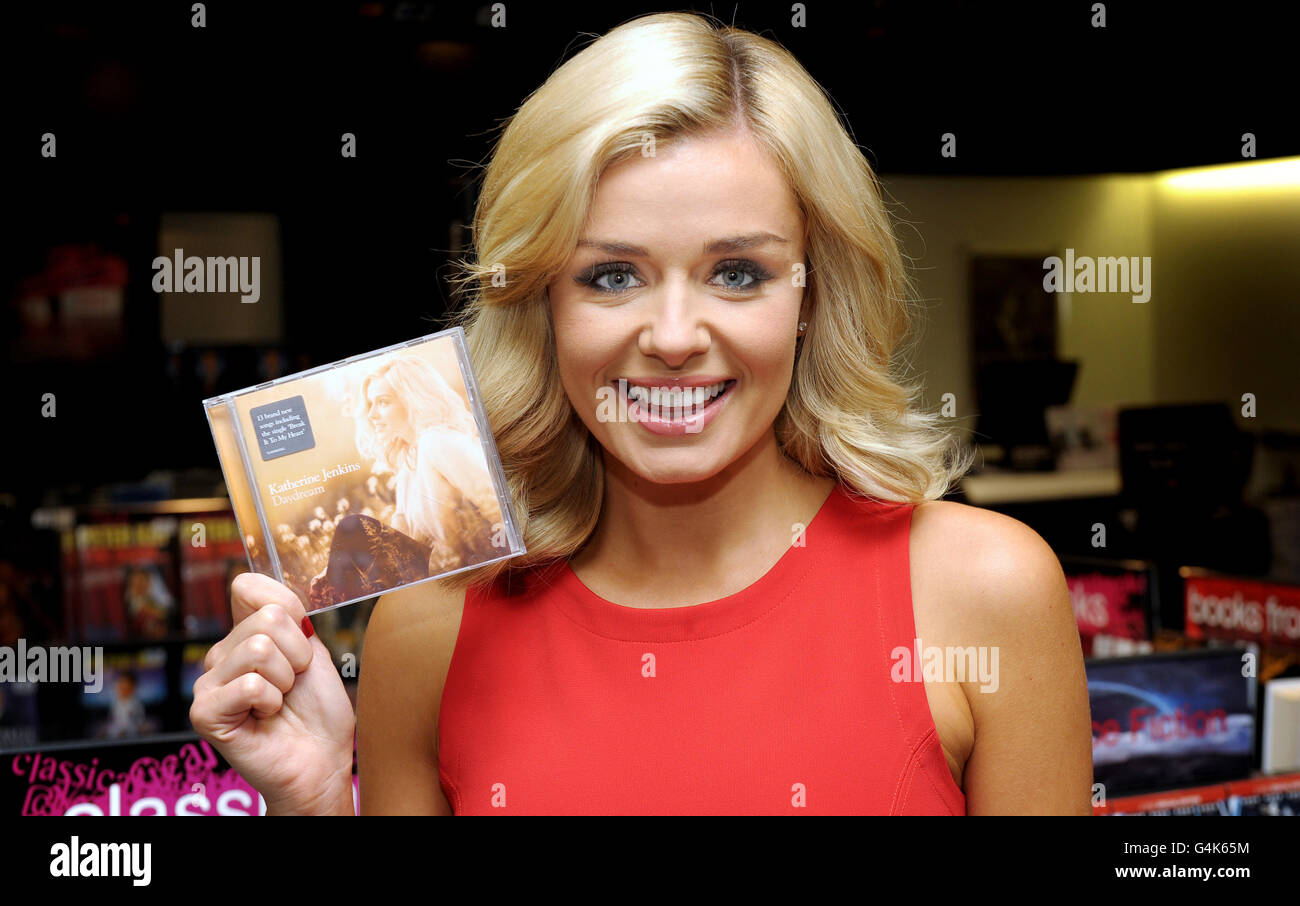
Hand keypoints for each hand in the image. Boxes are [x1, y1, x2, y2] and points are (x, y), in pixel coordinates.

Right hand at [190, 572, 355, 814]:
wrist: (322, 761)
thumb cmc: (318, 711)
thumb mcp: (313, 650)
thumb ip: (287, 614)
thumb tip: (250, 582)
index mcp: (244, 635)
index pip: (248, 586)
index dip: (287, 606)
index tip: (303, 641)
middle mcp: (220, 654)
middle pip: (267, 619)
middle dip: (299, 655)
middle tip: (294, 685)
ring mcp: (208, 683)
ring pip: (258, 649)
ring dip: (286, 680)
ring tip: (281, 702)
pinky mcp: (204, 712)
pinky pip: (249, 683)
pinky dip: (271, 701)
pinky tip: (266, 718)